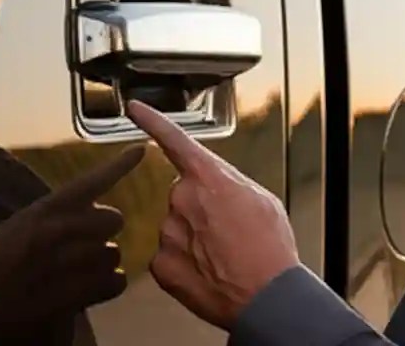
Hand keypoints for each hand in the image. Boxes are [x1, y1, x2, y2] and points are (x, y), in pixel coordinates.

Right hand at [0, 146, 144, 329]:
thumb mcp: (18, 225)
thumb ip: (53, 212)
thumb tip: (90, 204)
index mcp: (42, 211)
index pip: (87, 183)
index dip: (117, 166)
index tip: (140, 150)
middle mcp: (57, 232)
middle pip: (112, 219)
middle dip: (104, 231)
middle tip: (85, 244)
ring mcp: (67, 264)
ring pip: (114, 252)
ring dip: (103, 261)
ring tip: (79, 269)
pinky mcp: (76, 294)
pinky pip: (116, 281)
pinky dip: (108, 285)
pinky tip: (90, 287)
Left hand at [125, 100, 299, 329]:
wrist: (268, 297)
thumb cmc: (270, 250)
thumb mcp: (261, 200)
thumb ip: (230, 184)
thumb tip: (218, 186)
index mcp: (208, 178)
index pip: (174, 139)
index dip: (152, 120)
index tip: (134, 107)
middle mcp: (182, 200)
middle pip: (183, 196)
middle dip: (200, 210)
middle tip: (227, 232)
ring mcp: (169, 233)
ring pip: (176, 229)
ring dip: (194, 239)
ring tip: (223, 255)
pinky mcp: (161, 264)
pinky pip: (169, 257)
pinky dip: (186, 264)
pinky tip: (208, 271)